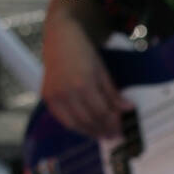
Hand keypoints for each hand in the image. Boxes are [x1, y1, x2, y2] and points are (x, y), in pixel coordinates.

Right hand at [41, 12, 132, 138]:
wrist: (60, 37)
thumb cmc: (83, 51)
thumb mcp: (102, 71)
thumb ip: (112, 93)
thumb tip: (127, 109)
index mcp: (83, 84)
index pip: (101, 113)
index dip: (113, 123)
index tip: (122, 129)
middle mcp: (66, 92)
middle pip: (88, 121)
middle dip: (103, 130)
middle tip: (114, 135)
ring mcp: (54, 95)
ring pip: (73, 124)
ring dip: (89, 131)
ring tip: (101, 134)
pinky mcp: (46, 96)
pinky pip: (61, 118)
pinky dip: (74, 125)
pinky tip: (85, 126)